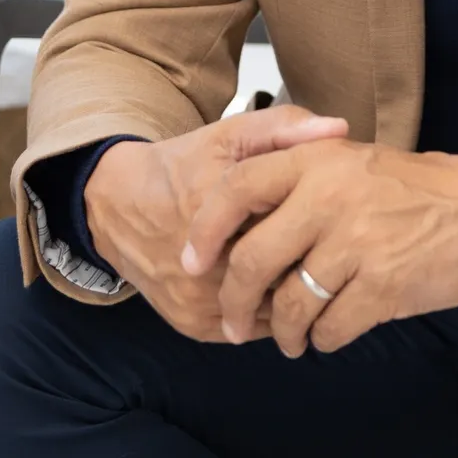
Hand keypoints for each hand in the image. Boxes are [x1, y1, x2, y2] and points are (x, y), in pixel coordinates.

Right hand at [80, 104, 348, 340]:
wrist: (117, 204)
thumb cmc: (183, 166)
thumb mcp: (230, 135)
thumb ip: (284, 127)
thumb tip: (339, 129)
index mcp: (219, 210)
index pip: (295, 233)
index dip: (321, 228)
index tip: (336, 219)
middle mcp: (206, 267)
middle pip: (285, 278)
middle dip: (311, 266)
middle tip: (329, 250)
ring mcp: (198, 301)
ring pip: (270, 312)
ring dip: (291, 297)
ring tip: (306, 272)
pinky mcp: (192, 324)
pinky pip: (249, 330)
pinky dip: (267, 314)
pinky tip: (276, 289)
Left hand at [181, 143, 457, 355]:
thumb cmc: (418, 189)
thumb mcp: (354, 160)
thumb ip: (301, 179)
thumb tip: (241, 225)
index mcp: (317, 159)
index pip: (236, 190)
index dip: (205, 232)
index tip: (192, 262)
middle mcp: (329, 196)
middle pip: (251, 259)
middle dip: (234, 303)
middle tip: (232, 324)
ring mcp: (357, 242)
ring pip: (290, 304)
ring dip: (283, 332)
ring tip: (290, 339)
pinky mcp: (385, 285)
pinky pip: (331, 327)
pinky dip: (324, 340)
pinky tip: (329, 335)